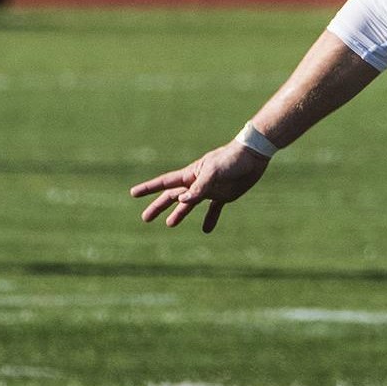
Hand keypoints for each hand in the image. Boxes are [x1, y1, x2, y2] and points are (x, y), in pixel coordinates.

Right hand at [130, 141, 268, 232]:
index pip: (165, 183)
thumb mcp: (214, 172)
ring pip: (189, 204)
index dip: (149, 188)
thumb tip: (181, 201)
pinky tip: (206, 230)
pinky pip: (214, 209)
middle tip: (145, 218)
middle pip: (173, 196)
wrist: (253, 155)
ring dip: (179, 213)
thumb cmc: (231, 159)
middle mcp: (197, 183)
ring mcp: (210, 190)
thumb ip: (199, 187)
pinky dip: (210, 219)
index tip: (133, 193)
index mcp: (191, 175)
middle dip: (158, 206)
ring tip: (169, 224)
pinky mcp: (224, 195)